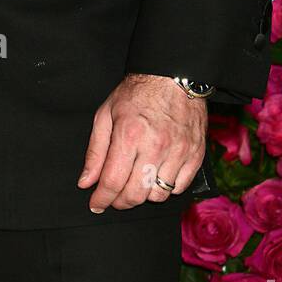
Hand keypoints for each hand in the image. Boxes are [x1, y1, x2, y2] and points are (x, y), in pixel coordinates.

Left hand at [77, 73, 207, 212]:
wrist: (172, 76)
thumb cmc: (136, 94)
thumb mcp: (106, 114)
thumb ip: (95, 151)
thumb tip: (86, 181)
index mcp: (129, 135)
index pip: (113, 181)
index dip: (101, 198)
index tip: (95, 204)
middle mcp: (155, 146)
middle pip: (136, 194)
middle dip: (120, 202)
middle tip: (113, 197)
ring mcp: (178, 152)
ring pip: (158, 196)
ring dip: (143, 195)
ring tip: (135, 183)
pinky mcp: (195, 155)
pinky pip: (179, 188)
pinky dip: (166, 188)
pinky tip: (156, 176)